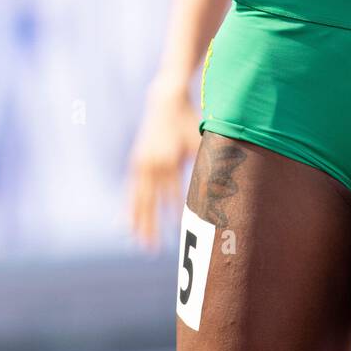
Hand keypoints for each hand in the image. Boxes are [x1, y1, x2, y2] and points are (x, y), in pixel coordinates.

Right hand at [127, 78, 200, 249]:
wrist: (166, 100)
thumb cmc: (190, 121)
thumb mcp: (202, 139)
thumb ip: (209, 162)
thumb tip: (224, 185)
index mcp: (170, 160)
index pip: (174, 195)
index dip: (177, 215)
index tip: (180, 234)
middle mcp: (152, 164)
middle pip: (151, 203)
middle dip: (152, 227)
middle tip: (153, 251)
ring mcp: (141, 164)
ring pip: (138, 200)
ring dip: (138, 222)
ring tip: (138, 243)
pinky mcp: (136, 163)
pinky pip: (131, 192)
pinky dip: (129, 209)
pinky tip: (126, 225)